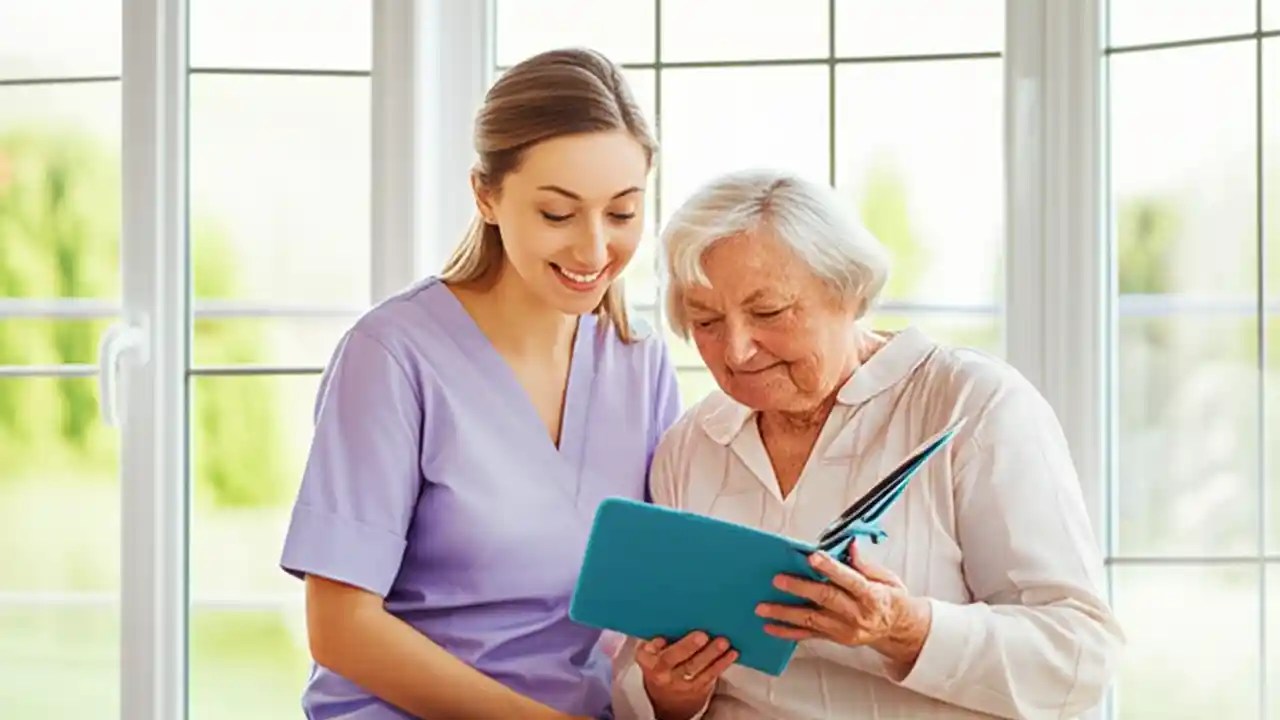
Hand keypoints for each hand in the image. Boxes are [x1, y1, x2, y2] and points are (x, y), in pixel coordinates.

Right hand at [636, 631, 736, 719]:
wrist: (670, 705)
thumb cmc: (662, 670)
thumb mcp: (651, 658)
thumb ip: (656, 644)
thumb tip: (669, 624)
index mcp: (649, 663)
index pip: (647, 654)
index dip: (653, 646)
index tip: (661, 637)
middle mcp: (664, 674)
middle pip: (674, 659)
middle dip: (688, 647)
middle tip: (702, 635)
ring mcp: (682, 683)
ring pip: (695, 668)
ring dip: (711, 654)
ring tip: (722, 642)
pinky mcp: (700, 689)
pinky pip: (711, 675)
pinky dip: (722, 663)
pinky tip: (731, 653)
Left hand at [754, 544, 931, 670]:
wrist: (896, 628)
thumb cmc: (890, 599)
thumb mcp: (887, 578)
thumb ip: (865, 564)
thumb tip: (850, 545)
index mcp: (872, 596)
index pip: (849, 579)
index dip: (830, 568)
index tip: (813, 556)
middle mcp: (856, 615)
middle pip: (825, 598)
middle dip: (799, 588)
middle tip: (778, 579)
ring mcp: (844, 629)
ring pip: (811, 619)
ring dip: (785, 613)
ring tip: (763, 607)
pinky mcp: (834, 638)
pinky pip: (807, 635)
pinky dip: (787, 632)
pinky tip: (770, 627)